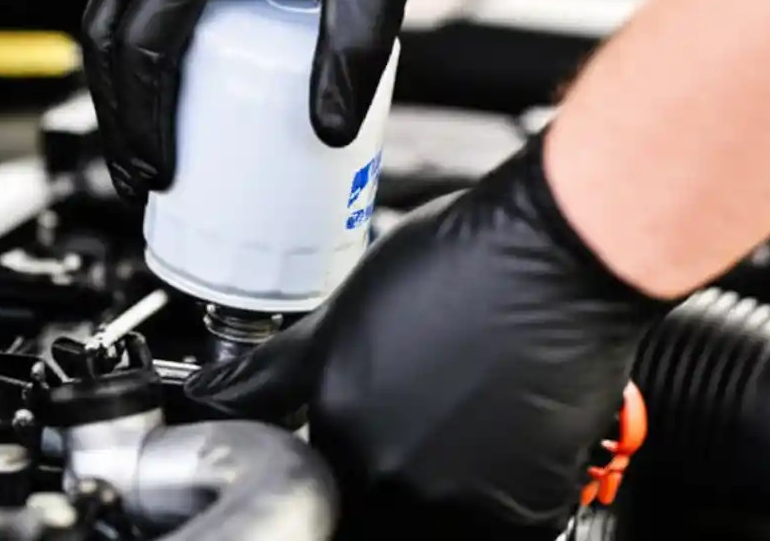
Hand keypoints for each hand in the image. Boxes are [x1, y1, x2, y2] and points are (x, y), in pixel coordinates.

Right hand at [82, 0, 464, 199]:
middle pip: (107, 24)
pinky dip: (152, 32)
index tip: (160, 175)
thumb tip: (327, 127)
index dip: (144, 120)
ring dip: (128, 72)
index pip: (141, 41)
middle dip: (118, 110)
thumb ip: (355, 38)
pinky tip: (191, 68)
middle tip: (143, 176)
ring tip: (156, 134)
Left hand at [184, 137, 661, 536]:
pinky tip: (505, 436)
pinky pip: (505, 525)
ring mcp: (468, 502)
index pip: (320, 489)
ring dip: (446, 491)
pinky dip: (502, 495)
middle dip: (390, 480)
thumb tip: (215, 394)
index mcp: (343, 441)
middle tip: (421, 426)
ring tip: (465, 425)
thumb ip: (272, 373)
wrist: (555, 256)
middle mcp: (399, 484)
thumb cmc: (462, 266)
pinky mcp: (533, 506)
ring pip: (439, 523)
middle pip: (377, 511)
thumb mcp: (342, 314)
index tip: (364, 439)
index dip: (340, 463)